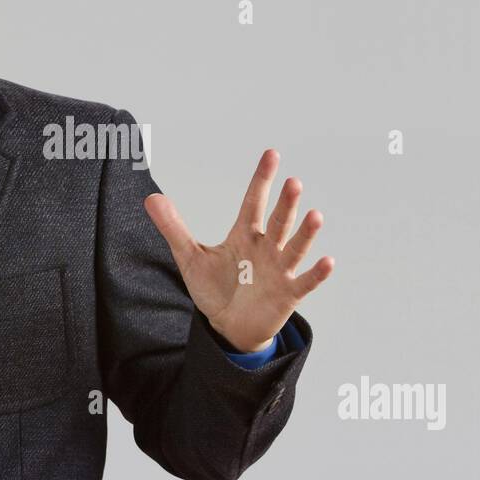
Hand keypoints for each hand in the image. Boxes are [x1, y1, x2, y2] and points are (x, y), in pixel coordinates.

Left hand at [144, 149, 332, 351]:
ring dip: (305, 233)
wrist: (228, 326)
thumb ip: (173, 228)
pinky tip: (328, 261)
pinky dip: (317, 273)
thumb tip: (151, 199)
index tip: (271, 154)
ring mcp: (279, 270)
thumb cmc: (215, 288)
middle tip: (293, 182)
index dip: (261, 179)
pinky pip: (305, 282)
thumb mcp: (190, 257)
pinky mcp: (287, 294)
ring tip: (315, 215)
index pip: (254, 202)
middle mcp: (266, 248)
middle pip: (277, 222)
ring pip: (294, 247)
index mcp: (245, 235)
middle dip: (285, 204)